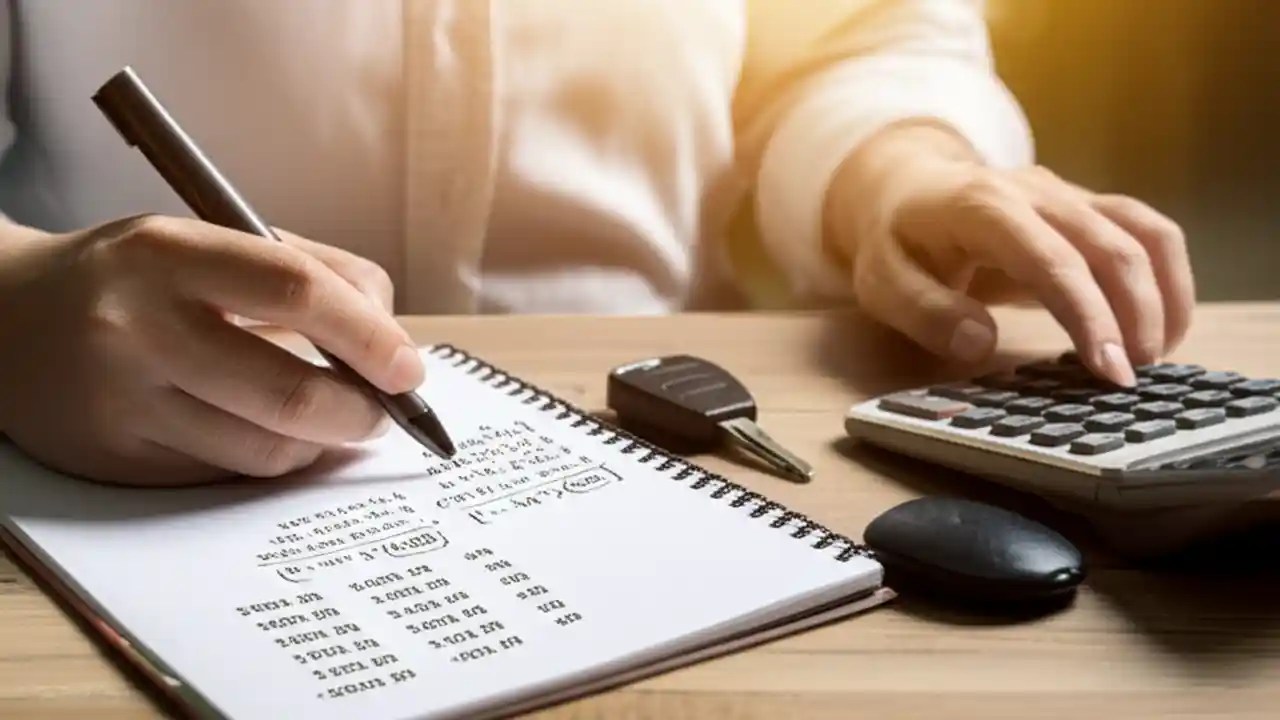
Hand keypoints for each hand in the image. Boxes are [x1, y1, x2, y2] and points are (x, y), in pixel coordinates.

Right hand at [0, 215, 422, 485]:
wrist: (8, 319)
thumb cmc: (137, 275)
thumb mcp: (210, 239)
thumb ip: (312, 270)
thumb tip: (392, 339)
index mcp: (169, 254)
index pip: (297, 291)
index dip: (370, 335)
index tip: (409, 368)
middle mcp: (136, 328)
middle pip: (287, 391)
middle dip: (360, 411)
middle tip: (384, 411)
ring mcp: (119, 402)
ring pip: (262, 451)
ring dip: (320, 445)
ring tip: (334, 422)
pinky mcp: (112, 461)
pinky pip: (222, 478)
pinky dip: (267, 463)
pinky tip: (275, 438)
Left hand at [826, 123, 1194, 385]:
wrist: (906, 187)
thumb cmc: (895, 241)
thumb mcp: (881, 282)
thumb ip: (924, 311)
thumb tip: (978, 343)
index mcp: (983, 208)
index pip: (1051, 260)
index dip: (1087, 314)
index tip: (1109, 368)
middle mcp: (1036, 193)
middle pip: (1110, 246)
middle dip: (1134, 314)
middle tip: (1131, 379)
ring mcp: (1068, 195)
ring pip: (1143, 233)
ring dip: (1164, 295)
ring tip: (1156, 358)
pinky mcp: (1088, 207)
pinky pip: (1146, 231)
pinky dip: (1168, 277)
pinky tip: (1161, 327)